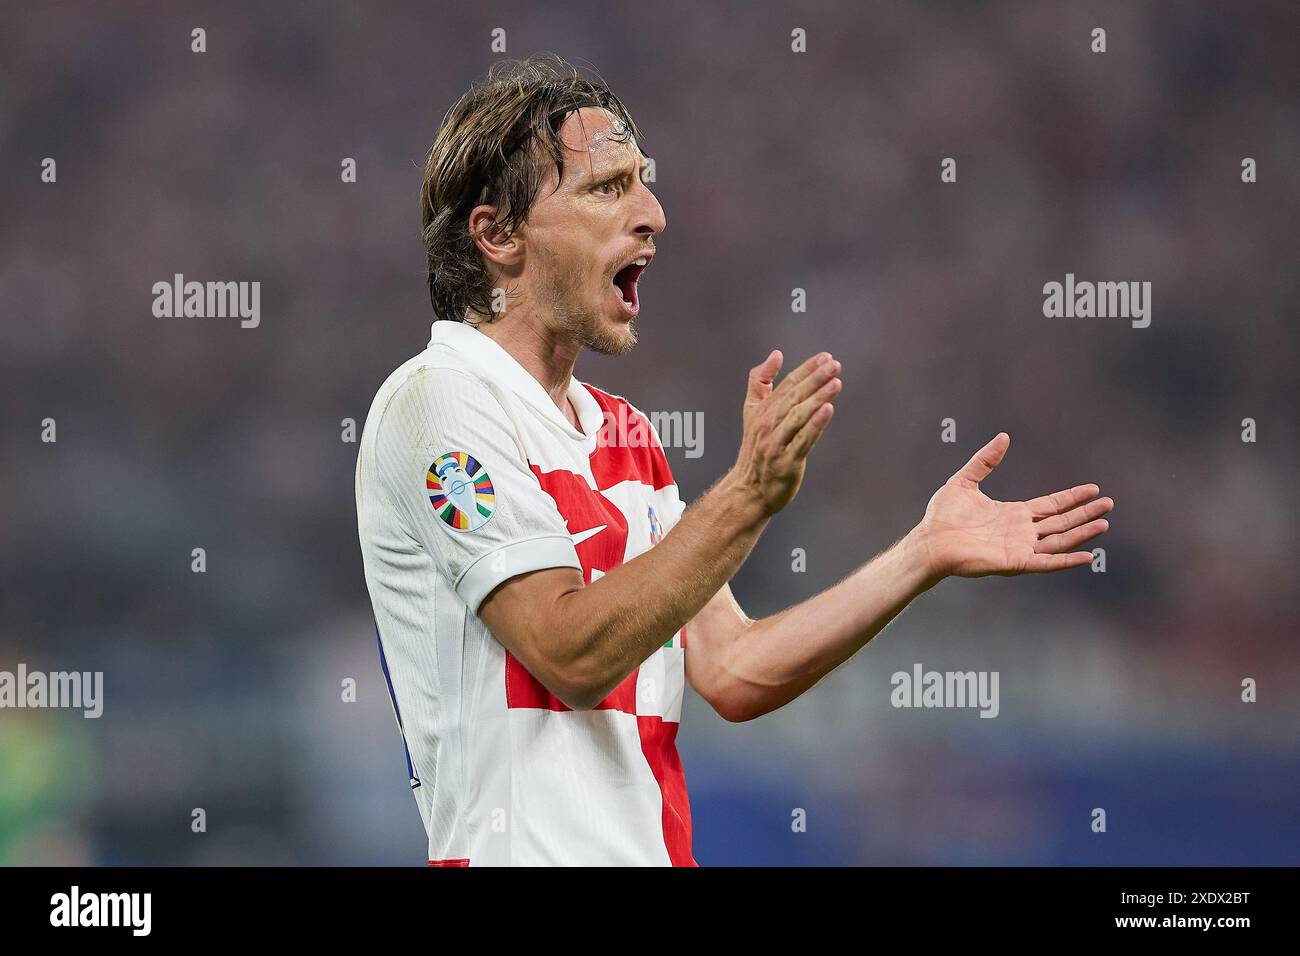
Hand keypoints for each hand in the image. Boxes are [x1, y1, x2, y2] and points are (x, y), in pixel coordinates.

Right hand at [727, 350, 840, 516]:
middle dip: (815, 379)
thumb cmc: (755, 449)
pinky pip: (802, 440)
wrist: (747, 490)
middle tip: (834, 365)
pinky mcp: (786, 462)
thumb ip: (759, 381)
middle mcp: (768, 424)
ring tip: (836, 383)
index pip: (788, 384)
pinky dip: (815, 425)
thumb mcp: (752, 411)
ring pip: (798, 416)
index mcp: (763, 410)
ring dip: (817, 398)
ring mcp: (776, 443)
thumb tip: (776, 354)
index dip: (807, 369)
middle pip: (794, 397)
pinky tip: (828, 410)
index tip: (826, 357)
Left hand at [913, 432, 1111, 583]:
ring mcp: (1020, 548)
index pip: (1050, 505)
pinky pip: (1046, 562)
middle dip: (1085, 513)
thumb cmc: (941, 516)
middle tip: (1109, 504)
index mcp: (1013, 514)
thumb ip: (984, 461)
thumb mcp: (964, 481)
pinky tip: (1087, 555)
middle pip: (1061, 522)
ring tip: (1104, 523)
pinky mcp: (1015, 562)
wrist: (930, 541)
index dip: (1071, 497)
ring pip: (1059, 540)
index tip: (1093, 489)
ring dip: (1082, 532)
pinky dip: (1066, 560)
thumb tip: (1003, 437)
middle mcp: (1021, 532)